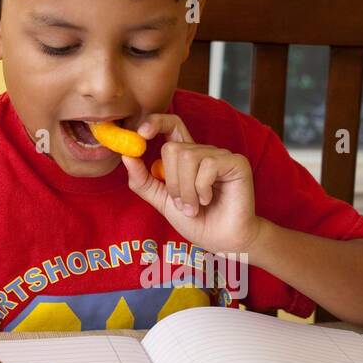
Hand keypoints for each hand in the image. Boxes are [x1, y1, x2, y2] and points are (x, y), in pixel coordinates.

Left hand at [124, 113, 260, 253]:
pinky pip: (208, 165)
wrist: (222, 241)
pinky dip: (202, 189)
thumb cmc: (197, 222)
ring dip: (187, 190)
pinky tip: (209, 200)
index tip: (141, 134)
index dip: (156, 122)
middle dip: (172, 182)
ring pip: (188, 157)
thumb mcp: (162, 201)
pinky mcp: (236, 162)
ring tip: (196, 206)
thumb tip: (126, 156)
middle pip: (173, 148)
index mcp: (187, 156)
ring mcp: (221, 155)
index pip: (171, 124)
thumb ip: (143, 181)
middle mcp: (204, 151)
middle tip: (183, 204)